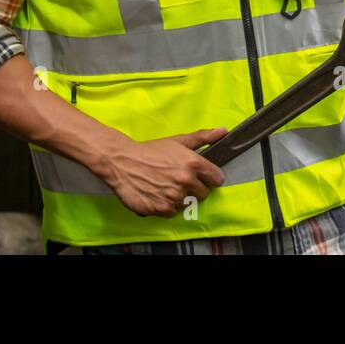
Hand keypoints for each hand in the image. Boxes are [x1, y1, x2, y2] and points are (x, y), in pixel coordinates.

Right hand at [96, 127, 226, 217]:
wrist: (122, 162)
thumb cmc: (150, 151)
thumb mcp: (178, 141)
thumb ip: (203, 137)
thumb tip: (223, 131)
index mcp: (193, 163)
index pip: (217, 179)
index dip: (209, 177)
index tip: (202, 176)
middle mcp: (186, 180)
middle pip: (204, 194)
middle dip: (194, 188)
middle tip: (179, 180)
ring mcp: (174, 196)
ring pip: (188, 204)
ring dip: (180, 198)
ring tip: (166, 186)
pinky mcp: (161, 208)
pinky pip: (173, 212)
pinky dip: (167, 206)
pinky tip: (159, 194)